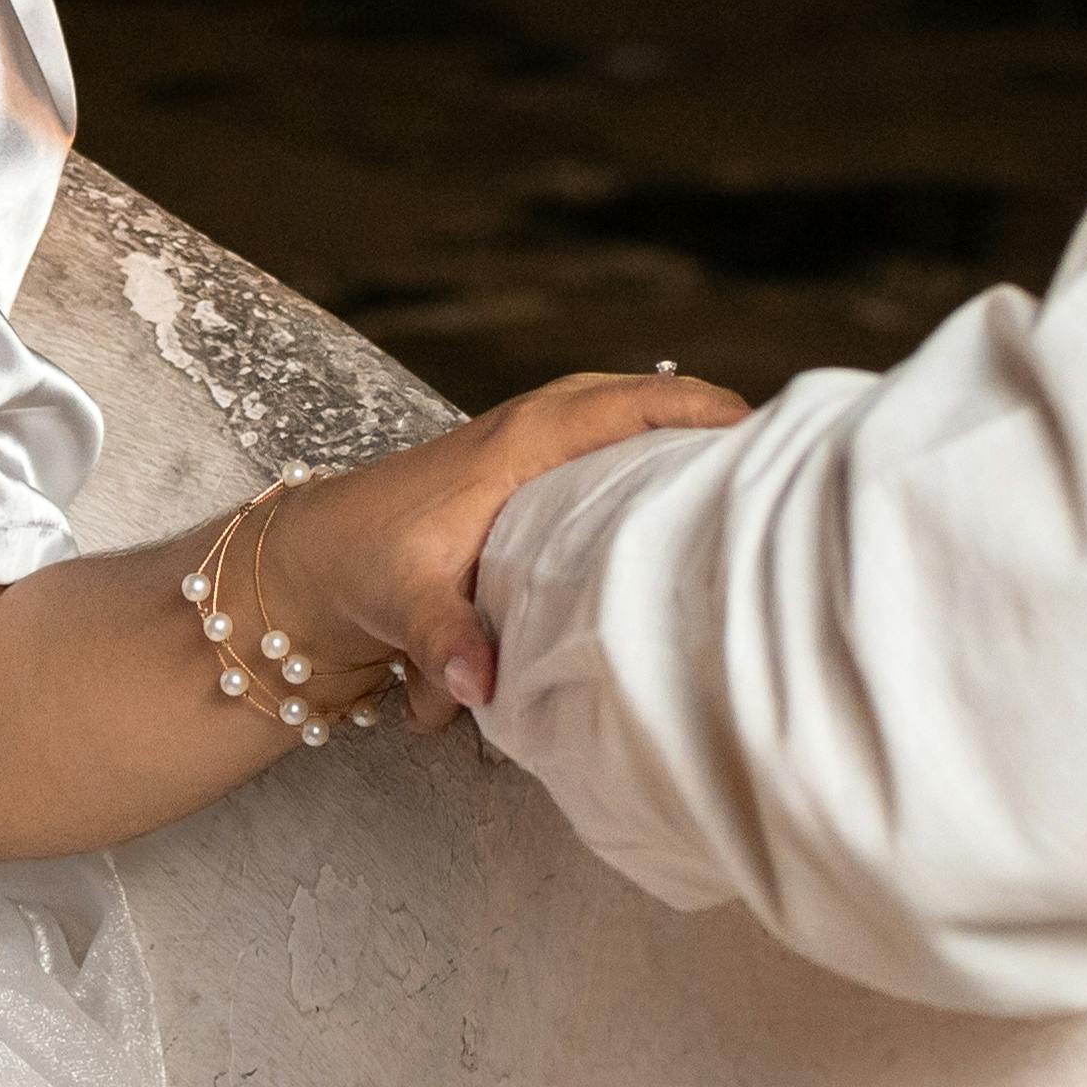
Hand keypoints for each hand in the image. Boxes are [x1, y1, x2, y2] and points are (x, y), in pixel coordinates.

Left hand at [274, 367, 745, 725]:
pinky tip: (679, 503)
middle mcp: (531, 430)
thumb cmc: (356, 563)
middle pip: (637, 399)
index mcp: (517, 442)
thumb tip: (485, 687)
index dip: (693, 408)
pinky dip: (639, 461)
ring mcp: (531, 450)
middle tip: (779, 451)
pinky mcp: (526, 480)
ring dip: (672, 437)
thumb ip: (443, 641)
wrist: (307, 559)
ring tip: (746, 472)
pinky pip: (600, 452)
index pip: (623, 404)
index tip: (760, 428)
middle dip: (703, 415)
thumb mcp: (398, 601)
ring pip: (620, 423)